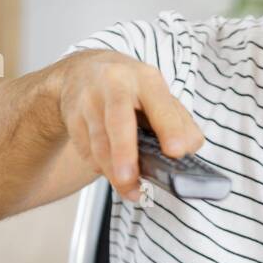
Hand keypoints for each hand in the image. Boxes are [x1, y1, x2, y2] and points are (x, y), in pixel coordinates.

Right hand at [54, 50, 204, 202]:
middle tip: (131, 179)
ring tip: (131, 190)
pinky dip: (100, 166)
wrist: (82, 72)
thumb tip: (190, 148)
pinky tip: (112, 171)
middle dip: (124, 152)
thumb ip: (179, 122)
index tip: (176, 151)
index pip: (159, 103)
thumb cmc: (129, 89)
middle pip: (118, 120)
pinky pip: (86, 150)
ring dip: (113, 172)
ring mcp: (89, 100)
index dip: (169, 128)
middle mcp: (114, 84)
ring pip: (99, 143)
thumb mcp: (158, 96)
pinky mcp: (72, 116)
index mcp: (145, 79)